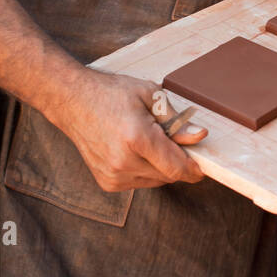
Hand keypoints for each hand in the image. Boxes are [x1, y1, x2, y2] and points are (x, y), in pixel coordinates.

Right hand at [55, 70, 207, 190]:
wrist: (73, 102)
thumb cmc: (113, 93)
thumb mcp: (150, 96)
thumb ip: (176, 120)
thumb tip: (199, 136)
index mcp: (137, 138)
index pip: (176, 167)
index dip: (193, 169)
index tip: (202, 167)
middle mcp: (124, 161)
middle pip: (168, 175)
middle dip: (176, 162)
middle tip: (170, 140)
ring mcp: (113, 175)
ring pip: (155, 181)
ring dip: (160, 166)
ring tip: (146, 141)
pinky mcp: (107, 182)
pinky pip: (139, 182)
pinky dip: (144, 170)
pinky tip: (132, 150)